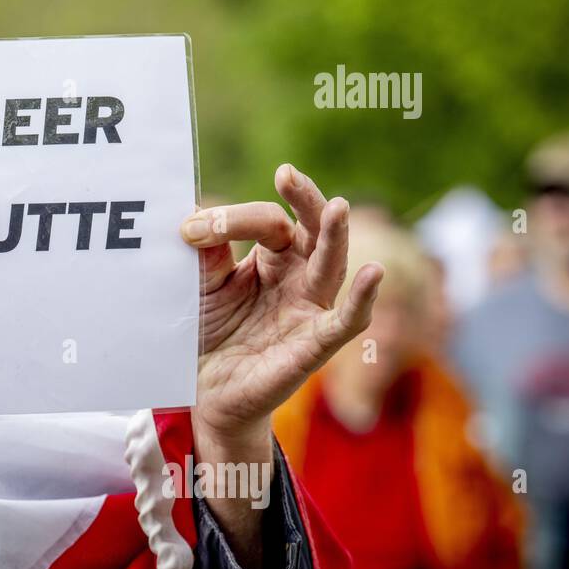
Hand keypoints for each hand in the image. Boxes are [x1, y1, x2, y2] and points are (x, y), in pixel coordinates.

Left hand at [180, 164, 382, 452]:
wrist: (201, 392)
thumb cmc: (207, 332)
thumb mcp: (200, 284)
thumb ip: (205, 252)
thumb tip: (197, 219)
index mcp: (273, 259)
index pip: (270, 224)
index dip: (236, 220)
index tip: (196, 227)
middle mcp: (298, 279)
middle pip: (313, 231)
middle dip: (305, 201)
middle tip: (287, 176)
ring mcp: (309, 310)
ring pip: (331, 266)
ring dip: (335, 236)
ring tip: (337, 207)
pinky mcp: (314, 346)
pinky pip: (346, 321)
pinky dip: (362, 299)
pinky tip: (372, 273)